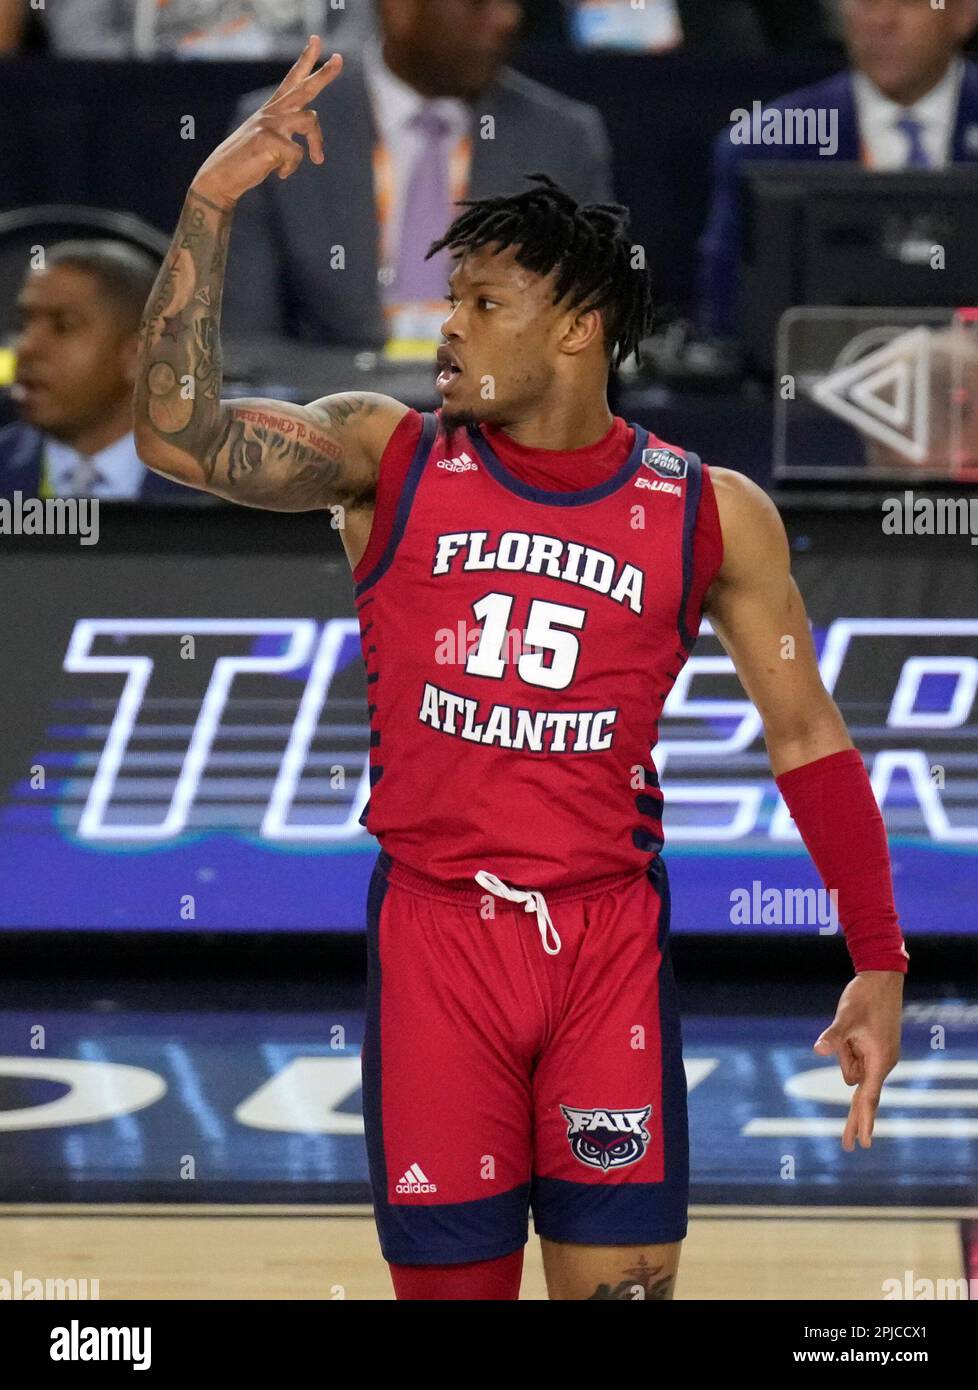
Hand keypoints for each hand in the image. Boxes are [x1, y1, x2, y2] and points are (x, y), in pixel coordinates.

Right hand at [191, 35, 341, 209]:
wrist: (223, 175)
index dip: (305, 60)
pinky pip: (297, 154)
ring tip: (317, 158)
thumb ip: (289, 131)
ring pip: (310, 120)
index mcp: (273, 109)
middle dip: (324, 74)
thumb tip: (312, 131)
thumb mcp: (270, 141)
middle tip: (339, 58)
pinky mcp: (269, 139)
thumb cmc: (248, 160)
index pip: (291, 80)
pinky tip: (280, 173)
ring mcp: (270, 123)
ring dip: (317, 143)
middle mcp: (273, 111)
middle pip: (305, 89)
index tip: (316, 40)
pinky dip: (291, 168)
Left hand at [814, 971, 902, 1151]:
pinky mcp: (873, 1049)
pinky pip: (852, 1057)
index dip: (864, 1120)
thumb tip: (818, 1049)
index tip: (864, 1142)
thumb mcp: (845, 1017)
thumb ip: (833, 1036)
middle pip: (864, 1096)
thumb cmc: (864, 998)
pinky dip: (847, 1049)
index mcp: (879, 1060)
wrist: (881, 979)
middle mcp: (881, 1062)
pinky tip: (851, 1031)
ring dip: (845, 1054)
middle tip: (849, 1148)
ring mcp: (878, 1056)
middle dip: (855, 1119)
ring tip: (851, 1028)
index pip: (869, 1097)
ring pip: (850, 1069)